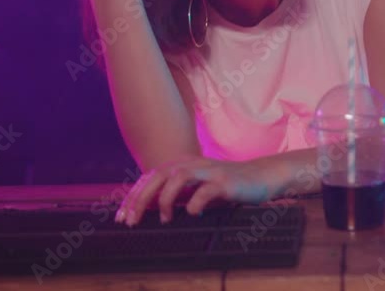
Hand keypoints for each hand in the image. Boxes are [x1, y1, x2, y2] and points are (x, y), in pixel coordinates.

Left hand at [115, 157, 279, 225]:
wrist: (263, 176)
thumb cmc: (228, 185)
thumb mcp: (198, 186)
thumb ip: (178, 192)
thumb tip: (150, 208)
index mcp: (185, 165)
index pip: (151, 176)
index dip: (134, 195)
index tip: (122, 216)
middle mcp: (194, 164)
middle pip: (159, 174)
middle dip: (141, 197)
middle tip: (131, 220)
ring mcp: (210, 171)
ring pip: (179, 176)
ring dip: (166, 198)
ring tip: (164, 218)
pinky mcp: (226, 182)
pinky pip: (206, 190)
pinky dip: (196, 202)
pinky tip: (192, 214)